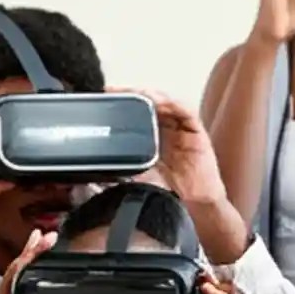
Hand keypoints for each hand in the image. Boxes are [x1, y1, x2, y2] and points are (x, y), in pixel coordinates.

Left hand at [114, 88, 225, 204]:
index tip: (103, 95)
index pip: (135, 110)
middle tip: (115, 90)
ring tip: (136, 92)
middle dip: (133, 93)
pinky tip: (159, 101)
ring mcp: (182, 128)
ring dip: (151, 94)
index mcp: (151, 135)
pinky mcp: (197, 131)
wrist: (194, 203)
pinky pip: (186, 111)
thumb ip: (124, 165)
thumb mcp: (138, 174)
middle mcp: (166, 127)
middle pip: (150, 102)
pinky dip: (172, 103)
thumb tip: (98, 169)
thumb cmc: (169, 190)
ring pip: (166, 102)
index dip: (121, 101)